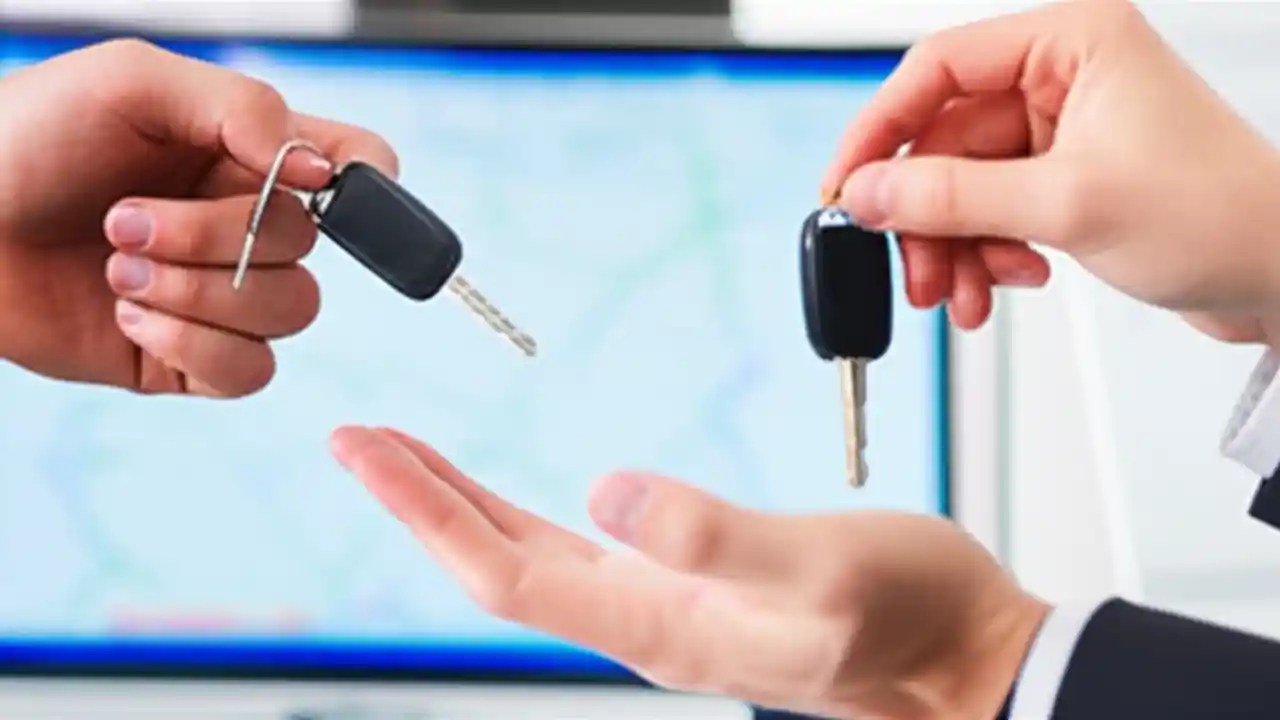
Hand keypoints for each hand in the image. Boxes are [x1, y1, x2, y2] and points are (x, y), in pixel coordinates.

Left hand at [0, 39, 397, 395]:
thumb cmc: (25, 135)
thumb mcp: (133, 83)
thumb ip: (243, 108)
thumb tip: (324, 178)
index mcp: (251, 153)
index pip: (358, 168)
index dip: (372, 187)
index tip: (328, 189)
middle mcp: (248, 224)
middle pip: (313, 249)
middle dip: (219, 238)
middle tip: (125, 220)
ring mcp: (224, 294)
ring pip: (289, 314)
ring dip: (199, 292)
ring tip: (119, 270)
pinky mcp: (191, 358)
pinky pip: (249, 371)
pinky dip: (194, 344)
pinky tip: (130, 315)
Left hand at [330, 427, 1047, 719]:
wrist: (964, 661)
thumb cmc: (910, 617)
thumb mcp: (821, 571)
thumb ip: (714, 538)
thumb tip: (606, 494)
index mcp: (656, 624)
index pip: (505, 570)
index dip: (428, 511)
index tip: (366, 450)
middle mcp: (642, 625)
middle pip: (497, 565)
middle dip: (420, 501)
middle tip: (357, 442)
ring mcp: (663, 611)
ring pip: (530, 558)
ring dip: (462, 507)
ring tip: (409, 459)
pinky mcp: (690, 592)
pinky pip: (574, 553)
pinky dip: (520, 516)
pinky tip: (511, 502)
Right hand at [823, 0, 1279, 343]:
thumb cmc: (1218, 215)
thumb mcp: (1067, 204)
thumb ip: (953, 197)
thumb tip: (869, 193)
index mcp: (1071, 42)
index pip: (939, 68)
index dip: (881, 128)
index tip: (848, 186)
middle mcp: (1061, 77)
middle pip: (944, 139)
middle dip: (926, 216)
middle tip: (917, 272)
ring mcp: (1061, 130)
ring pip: (962, 184)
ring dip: (954, 245)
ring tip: (965, 296)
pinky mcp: (1063, 177)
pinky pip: (990, 210)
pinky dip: (986, 253)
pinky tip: (1010, 281)